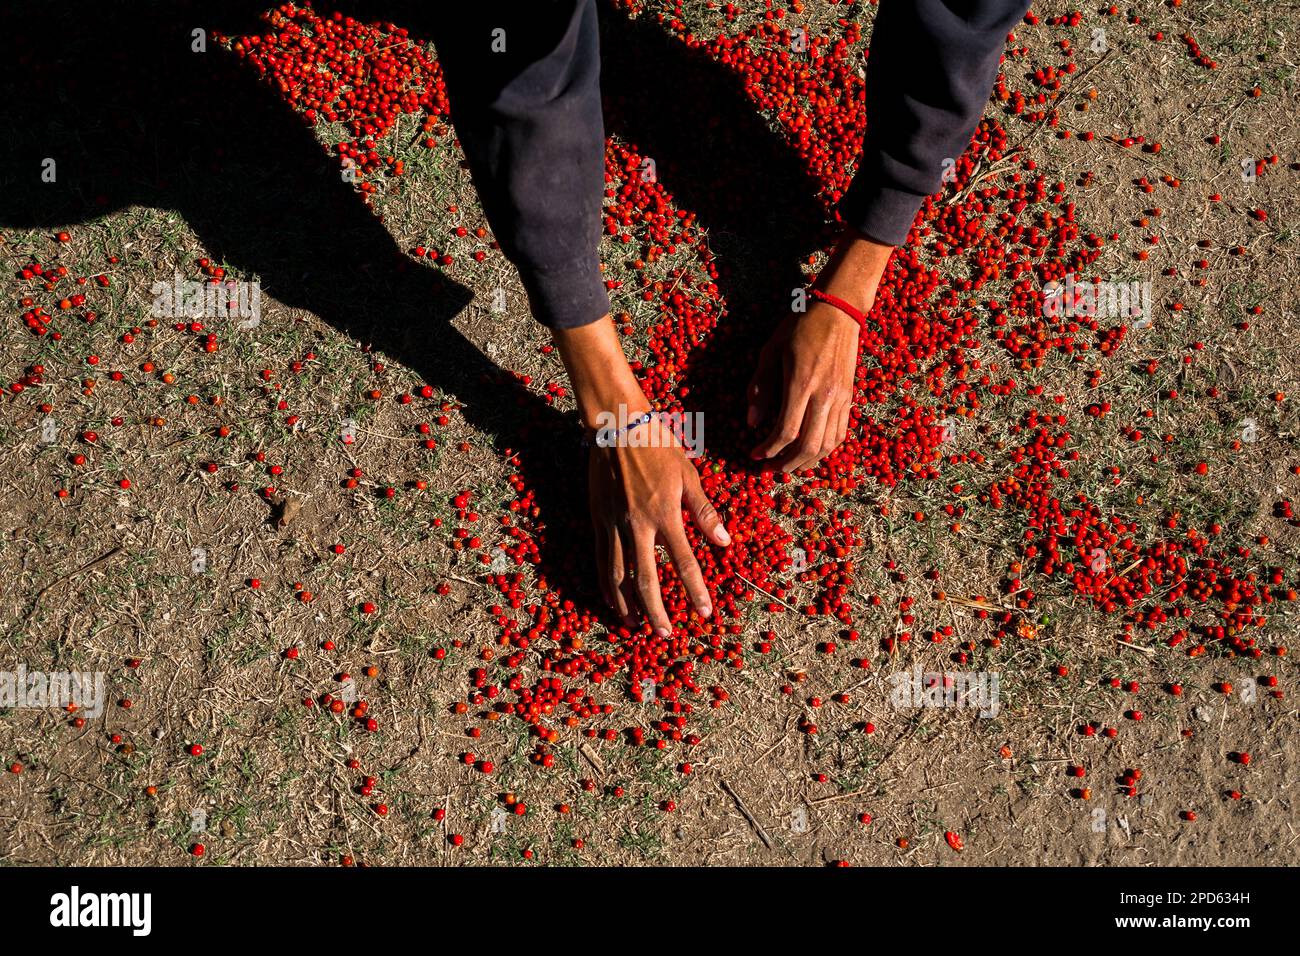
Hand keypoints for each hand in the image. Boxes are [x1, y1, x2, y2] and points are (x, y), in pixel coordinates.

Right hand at [589, 417, 729, 633]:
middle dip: (656, 610)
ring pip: (617, 574)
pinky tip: (610, 599)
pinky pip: (600, 558)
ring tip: (634, 626)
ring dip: (627, 603)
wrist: (616, 425)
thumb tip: (725, 543)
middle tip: (666, 634)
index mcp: (664, 514)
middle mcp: (637, 525)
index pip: (683, 562)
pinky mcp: (597, 518)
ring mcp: (613, 524)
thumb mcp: (688, 476)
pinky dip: (605, 582)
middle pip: (646, 579)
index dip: (694, 590)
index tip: (704, 613)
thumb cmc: (658, 446)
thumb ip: (705, 513)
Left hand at [747, 230, 891, 472]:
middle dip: (787, 463)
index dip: (769, 449)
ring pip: (827, 444)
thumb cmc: (799, 327)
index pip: (786, 431)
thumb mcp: (770, 352)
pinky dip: (824, 449)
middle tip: (769, 469)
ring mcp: (841, 398)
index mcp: (802, 384)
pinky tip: (809, 452)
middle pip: (809, 445)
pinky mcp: (850, 398)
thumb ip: (760, 389)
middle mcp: (825, 395)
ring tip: (788, 465)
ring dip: (807, 462)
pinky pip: (840, 434)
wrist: (838, 311)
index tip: (754, 454)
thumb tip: (752, 423)